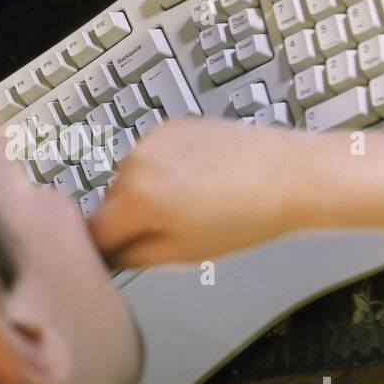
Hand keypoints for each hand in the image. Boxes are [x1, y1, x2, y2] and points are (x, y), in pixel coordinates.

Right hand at [86, 117, 305, 267]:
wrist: (291, 175)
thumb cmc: (250, 215)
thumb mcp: (184, 254)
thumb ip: (132, 257)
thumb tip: (107, 257)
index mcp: (136, 198)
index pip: (92, 234)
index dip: (104, 251)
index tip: (119, 258)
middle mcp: (135, 161)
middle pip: (110, 205)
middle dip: (130, 222)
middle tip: (174, 233)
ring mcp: (152, 139)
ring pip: (129, 181)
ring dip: (147, 195)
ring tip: (194, 204)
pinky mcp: (169, 126)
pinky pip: (149, 158)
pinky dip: (164, 172)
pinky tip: (199, 182)